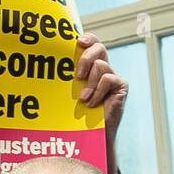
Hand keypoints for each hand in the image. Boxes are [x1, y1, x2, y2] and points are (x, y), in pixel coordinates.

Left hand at [75, 34, 128, 173]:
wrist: (91, 135)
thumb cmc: (77, 115)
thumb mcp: (69, 92)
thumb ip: (67, 76)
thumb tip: (52, 62)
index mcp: (91, 66)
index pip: (93, 42)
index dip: (88, 38)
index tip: (78, 41)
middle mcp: (104, 68)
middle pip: (99, 47)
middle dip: (86, 58)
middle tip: (77, 75)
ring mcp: (114, 76)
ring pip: (101, 66)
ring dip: (90, 84)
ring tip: (84, 99)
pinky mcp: (121, 86)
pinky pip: (108, 79)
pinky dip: (98, 92)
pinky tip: (93, 103)